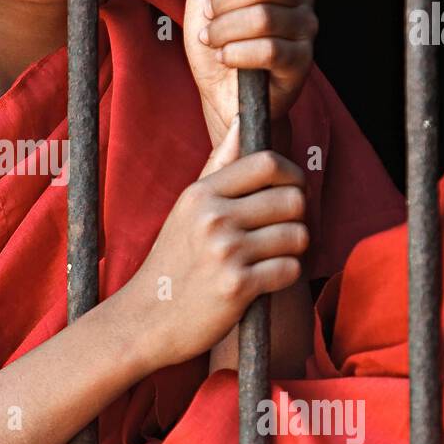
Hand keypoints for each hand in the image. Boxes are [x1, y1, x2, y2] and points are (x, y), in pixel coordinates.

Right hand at [122, 116, 308, 369]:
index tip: (292, 191)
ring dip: (294, 251)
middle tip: (285, 233)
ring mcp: (225, 252)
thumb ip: (218, 167)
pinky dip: (285, 278)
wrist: (144, 320)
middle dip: (298, 218)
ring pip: (298, 236)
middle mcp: (213, 217)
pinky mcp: (237, 286)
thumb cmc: (172, 263)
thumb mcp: (186, 210)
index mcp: (201, 194)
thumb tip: (242, 124)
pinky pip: (290, 270)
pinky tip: (264, 283)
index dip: (292, 175)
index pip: (267, 163)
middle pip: (292, 198)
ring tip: (271, 259)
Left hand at [183, 0, 317, 145]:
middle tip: (210, 18)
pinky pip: (267, 50)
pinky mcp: (302, 61)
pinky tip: (227, 59)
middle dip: (225, 1)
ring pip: (263, 17)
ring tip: (214, 41)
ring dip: (224, 31)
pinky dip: (235, 55)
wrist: (218, 94)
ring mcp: (306, 27)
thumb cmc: (214, 39)